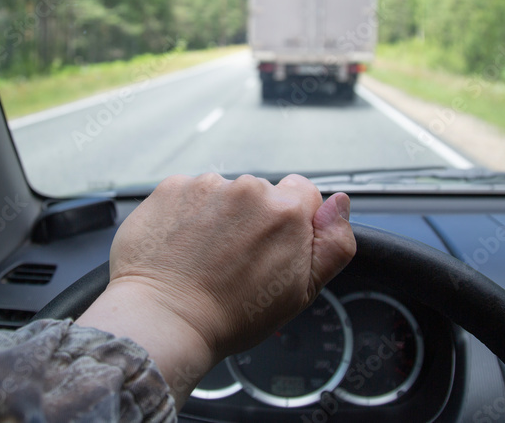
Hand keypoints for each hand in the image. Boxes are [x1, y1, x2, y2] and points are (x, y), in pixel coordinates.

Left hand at [75, 173, 355, 406]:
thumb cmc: (232, 316)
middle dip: (254, 220)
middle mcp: (248, 189)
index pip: (303, 193)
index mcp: (286, 211)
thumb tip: (340, 203)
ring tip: (205, 257)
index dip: (292, 223)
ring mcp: (206, 185)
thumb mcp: (302, 291)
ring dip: (219, 216)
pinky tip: (182, 246)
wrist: (165, 319)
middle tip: (236, 261)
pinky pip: (189, 194)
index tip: (273, 248)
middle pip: (261, 194)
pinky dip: (188, 214)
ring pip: (224, 194)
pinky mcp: (171, 188)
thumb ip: (334, 244)